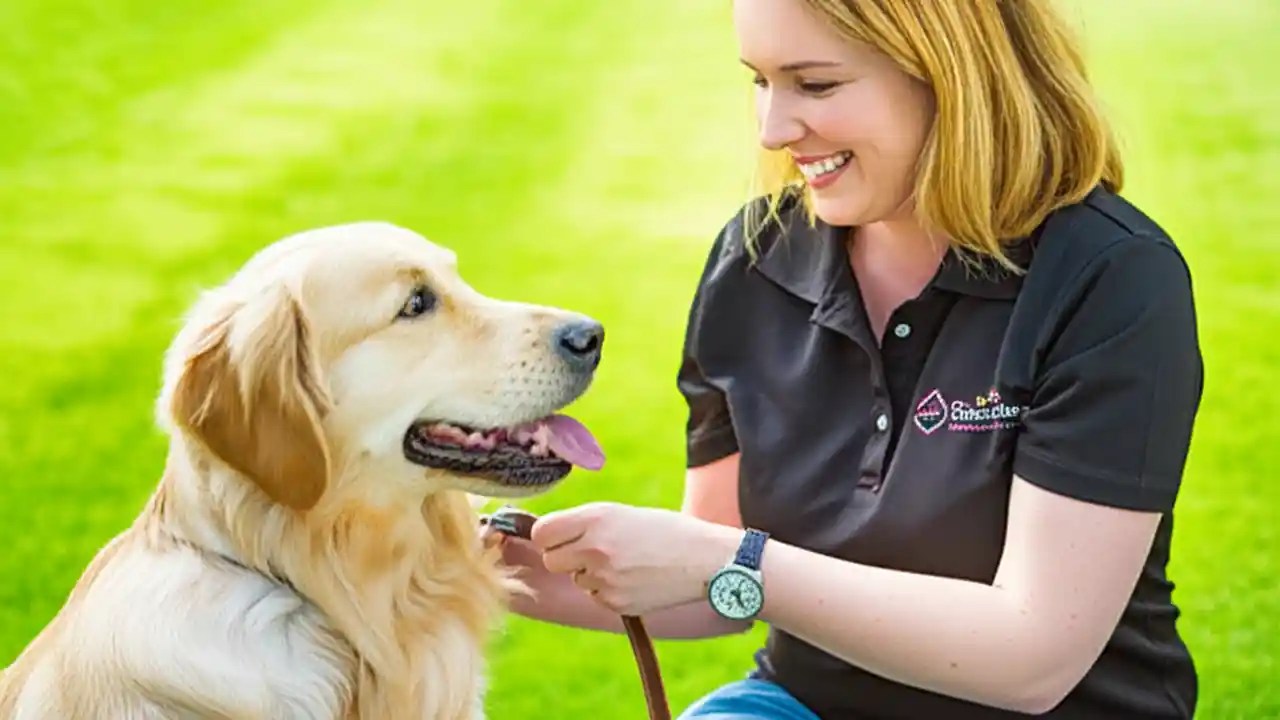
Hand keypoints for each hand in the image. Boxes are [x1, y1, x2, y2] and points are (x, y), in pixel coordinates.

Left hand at [529, 502, 739, 615]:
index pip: (542, 533)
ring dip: (589, 573)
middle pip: (551, 560)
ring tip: (624, 562)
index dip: (548, 536)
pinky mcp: (615, 602)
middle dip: (565, 557)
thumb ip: (584, 523)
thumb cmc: (664, 531)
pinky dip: (608, 589)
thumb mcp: (621, 513)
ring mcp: (604, 578)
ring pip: (575, 579)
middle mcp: (595, 547)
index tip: (558, 537)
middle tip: (589, 551)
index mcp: (596, 518)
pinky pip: (595, 596)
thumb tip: (545, 536)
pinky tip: (633, 578)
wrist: (703, 560)